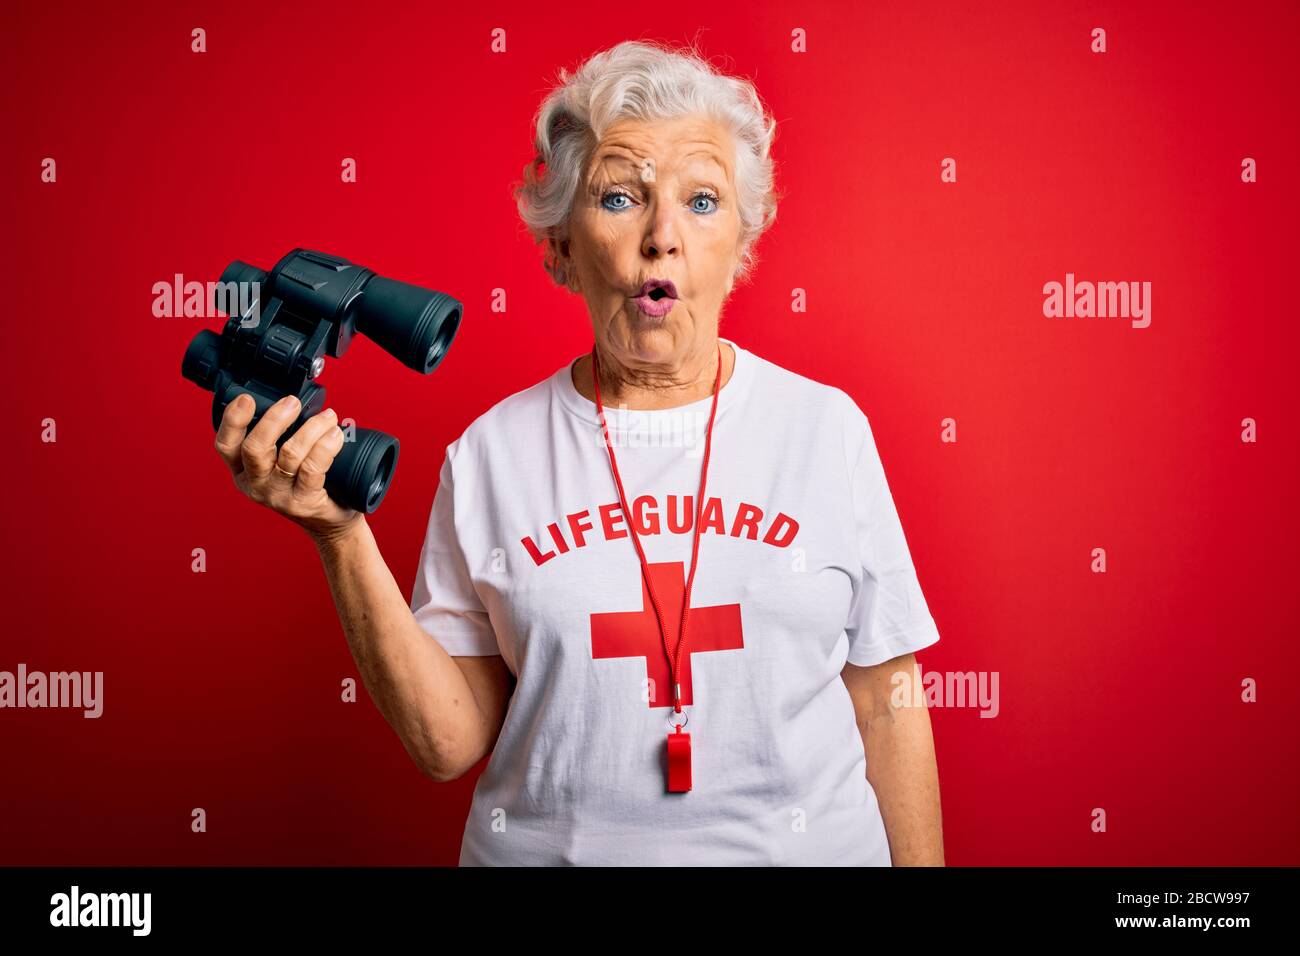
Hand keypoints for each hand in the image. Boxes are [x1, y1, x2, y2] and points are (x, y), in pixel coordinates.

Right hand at [214, 393, 362, 542]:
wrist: (330, 521)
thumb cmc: (307, 483)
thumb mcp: (281, 461)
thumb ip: (278, 436)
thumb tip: (293, 399)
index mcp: (243, 471)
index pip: (226, 445)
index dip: (233, 420)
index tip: (247, 399)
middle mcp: (255, 485)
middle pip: (255, 448)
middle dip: (276, 419)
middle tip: (294, 402)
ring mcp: (278, 496)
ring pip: (288, 454)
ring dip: (311, 429)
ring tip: (328, 417)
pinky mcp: (302, 502)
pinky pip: (312, 468)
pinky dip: (326, 446)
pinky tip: (335, 434)